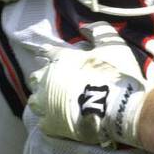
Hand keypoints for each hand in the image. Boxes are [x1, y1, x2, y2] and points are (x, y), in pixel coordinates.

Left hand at [28, 22, 153, 146]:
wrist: (119, 109)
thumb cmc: (116, 74)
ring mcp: (46, 104)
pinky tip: (58, 122)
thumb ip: (98, 31)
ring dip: (42, 101)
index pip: (47, 52)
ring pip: (34, 101)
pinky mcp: (50, 125)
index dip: (49, 54)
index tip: (50, 57)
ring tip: (53, 104)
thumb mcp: (113, 45)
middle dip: (43, 78)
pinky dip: (50, 122)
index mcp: (60, 59)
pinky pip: (43, 123)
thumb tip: (84, 28)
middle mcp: (47, 80)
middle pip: (36, 77)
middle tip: (54, 83)